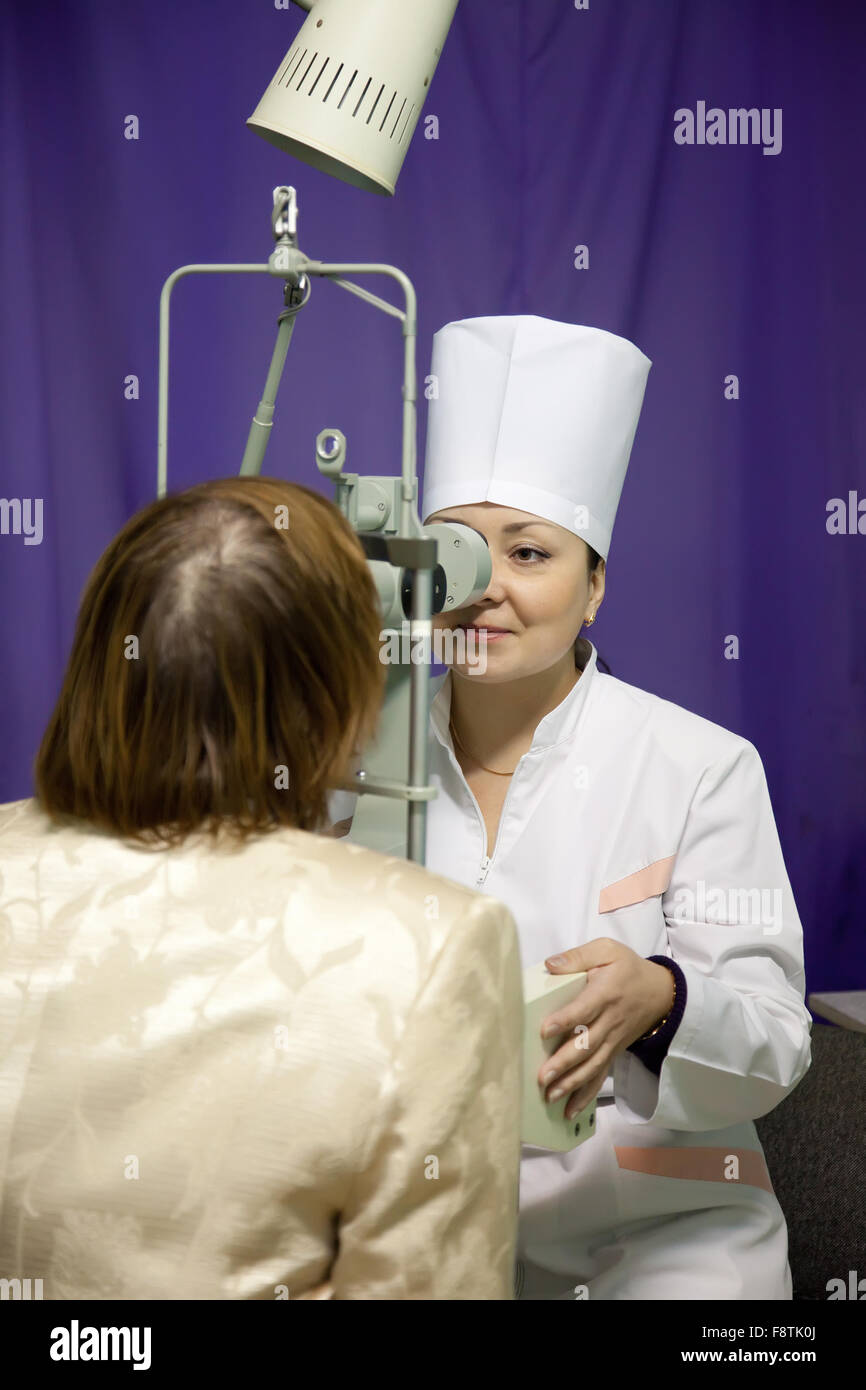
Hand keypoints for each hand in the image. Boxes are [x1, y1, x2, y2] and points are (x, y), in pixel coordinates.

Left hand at [538, 938, 674, 1118]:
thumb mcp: (607, 950)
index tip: (545, 1031)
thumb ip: (578, 956)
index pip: (584, 1009)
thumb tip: (550, 964)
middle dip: (564, 1063)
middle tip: (543, 1077)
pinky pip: (600, 1076)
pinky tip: (569, 1111)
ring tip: (550, 1096)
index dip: (566, 1020)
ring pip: (592, 1066)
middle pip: (587, 1045)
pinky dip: (585, 1095)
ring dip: (571, 1083)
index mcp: (606, 993)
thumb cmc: (628, 969)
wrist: (661, 993)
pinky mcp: (613, 1052)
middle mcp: (610, 1021)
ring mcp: (613, 1041)